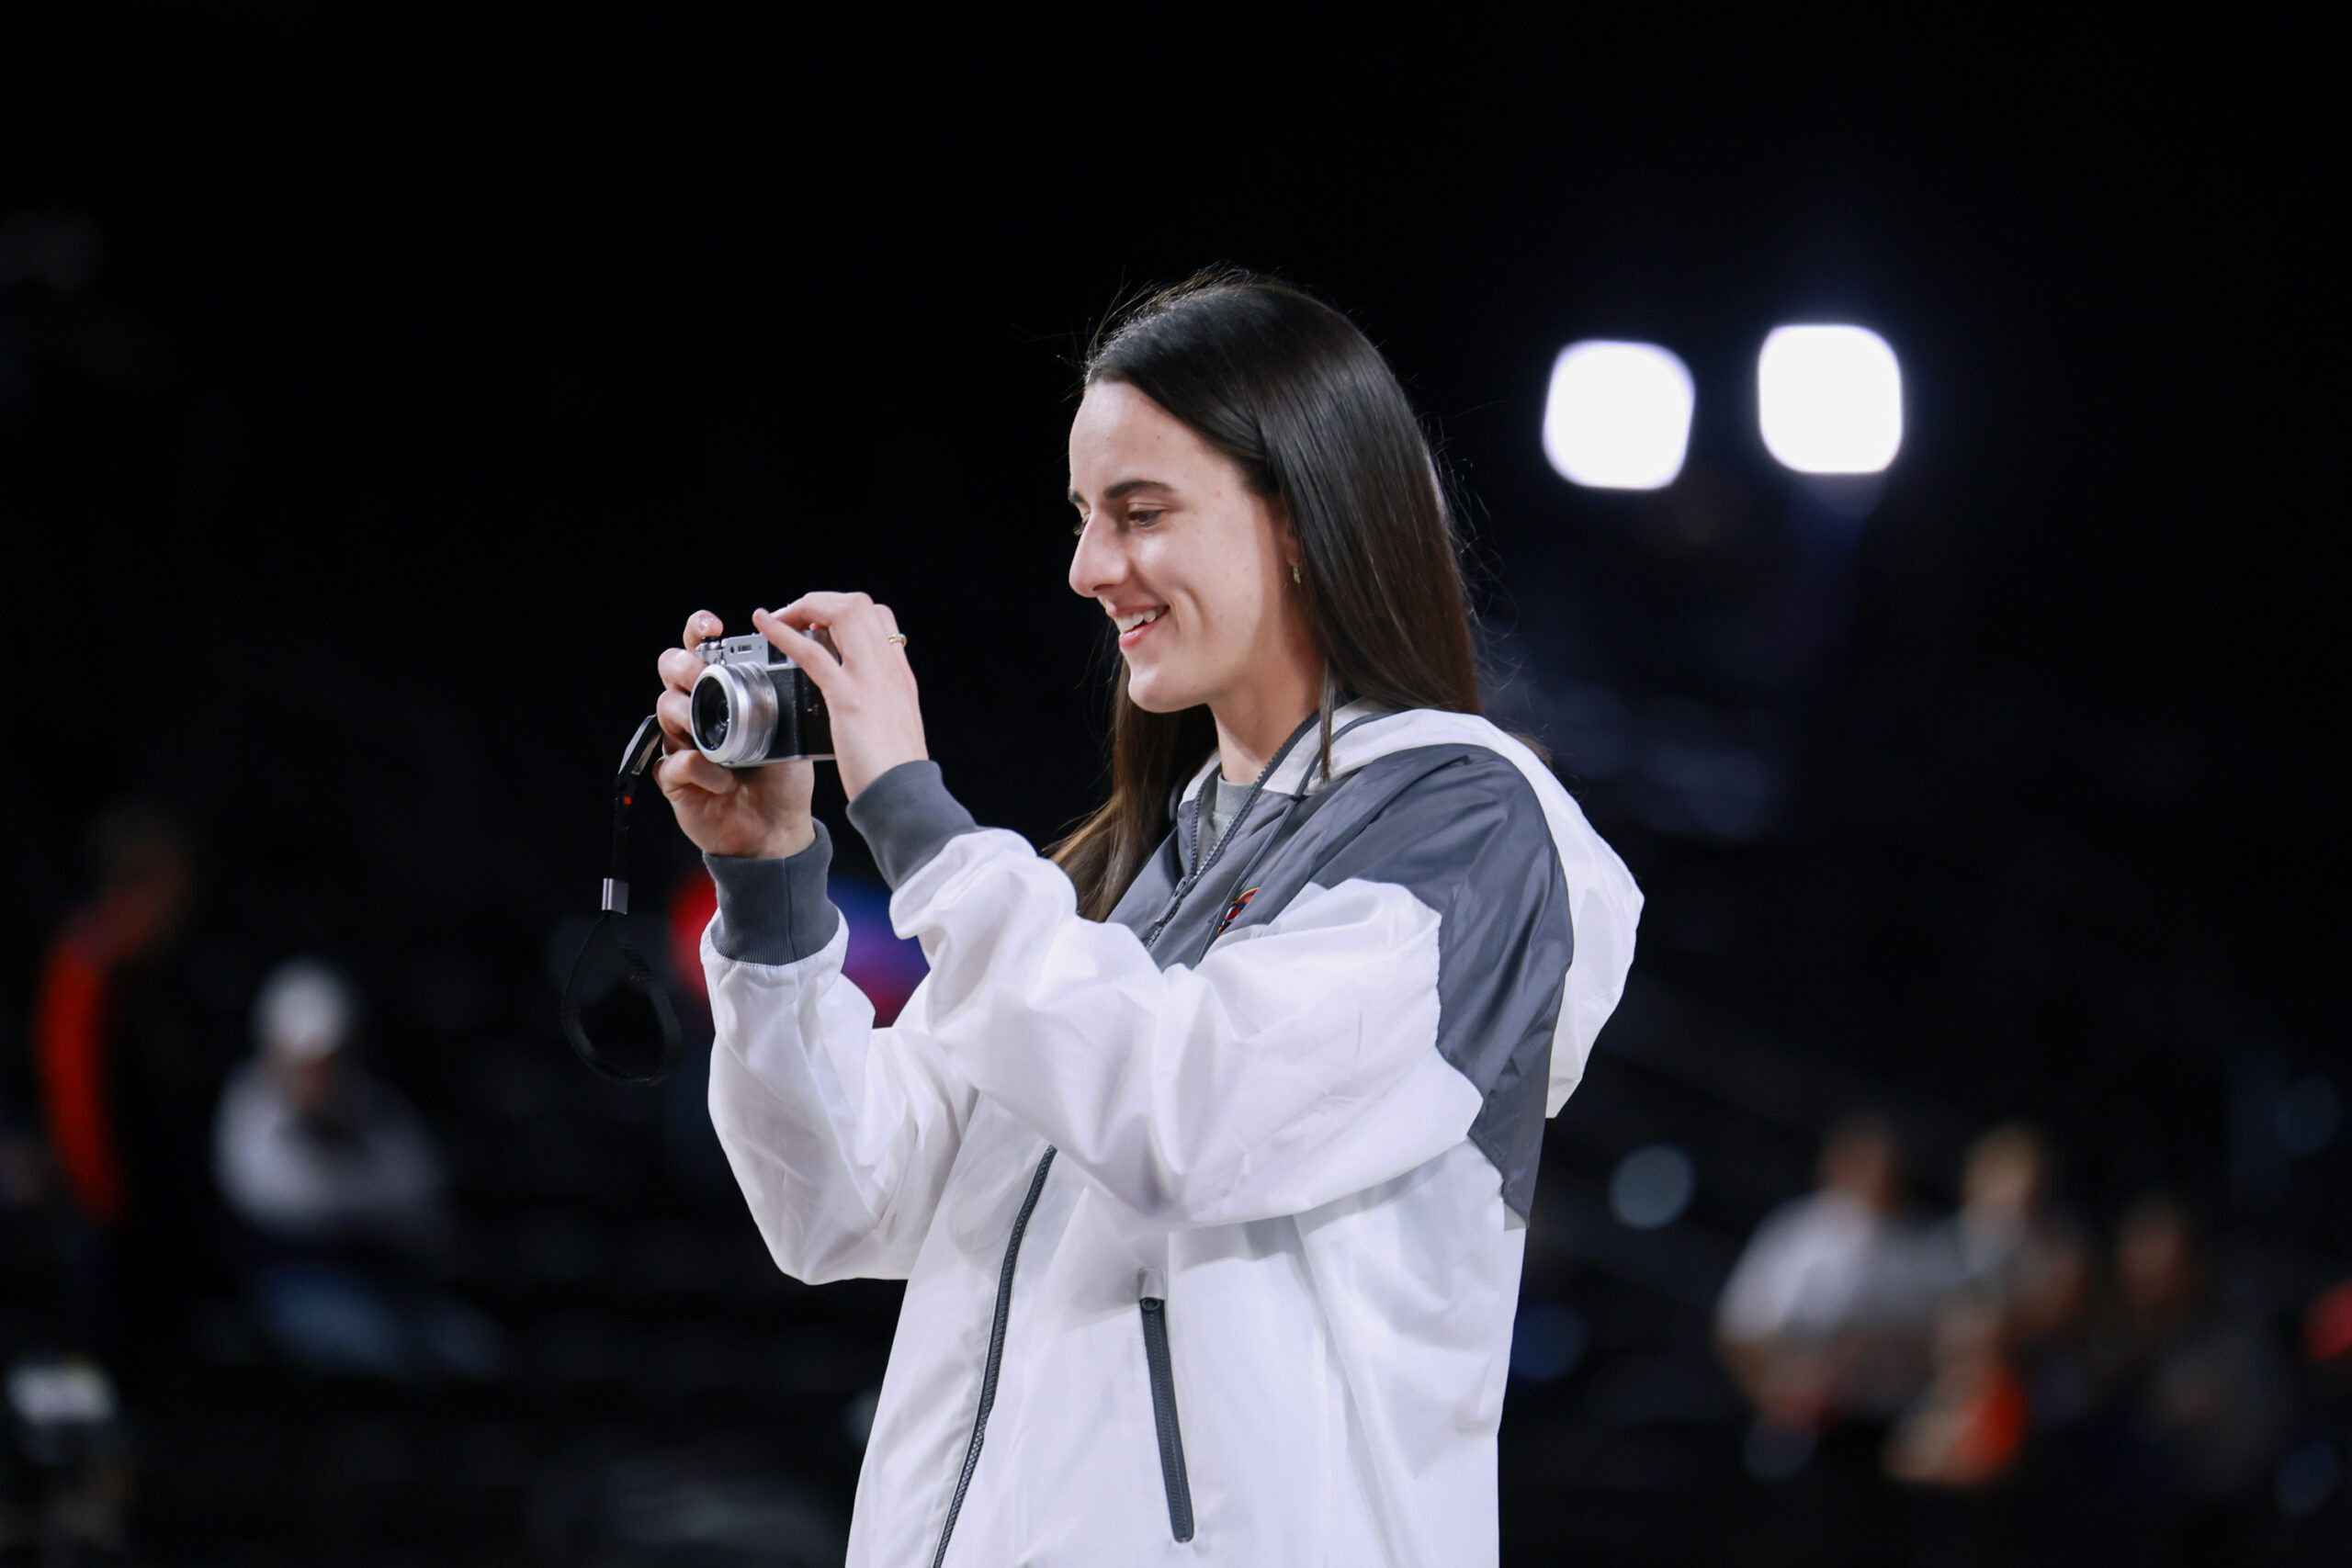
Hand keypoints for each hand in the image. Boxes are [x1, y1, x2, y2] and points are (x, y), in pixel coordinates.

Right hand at [653, 610, 817, 858]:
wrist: (778, 828)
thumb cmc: (783, 777)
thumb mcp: (791, 730)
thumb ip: (782, 697)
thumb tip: (795, 657)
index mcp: (722, 693)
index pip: (699, 649)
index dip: (697, 631)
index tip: (713, 626)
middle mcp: (697, 711)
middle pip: (670, 670)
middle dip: (683, 666)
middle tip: (702, 674)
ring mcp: (681, 743)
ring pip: (665, 709)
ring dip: (688, 715)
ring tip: (716, 734)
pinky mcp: (676, 780)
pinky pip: (674, 764)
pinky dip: (699, 768)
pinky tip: (723, 780)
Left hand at [750, 591, 928, 801]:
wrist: (905, 795)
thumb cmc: (896, 770)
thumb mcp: (893, 723)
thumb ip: (879, 702)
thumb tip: (859, 700)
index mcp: (899, 674)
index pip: (879, 618)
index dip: (846, 612)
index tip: (822, 625)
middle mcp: (889, 668)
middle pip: (859, 605)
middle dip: (822, 601)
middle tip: (796, 617)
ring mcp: (871, 679)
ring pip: (841, 614)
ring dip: (804, 607)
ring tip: (779, 618)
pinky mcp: (849, 698)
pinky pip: (813, 653)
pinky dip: (784, 633)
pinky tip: (766, 627)